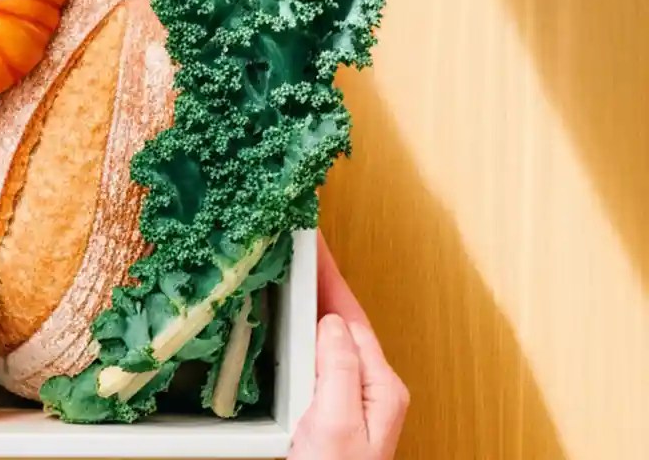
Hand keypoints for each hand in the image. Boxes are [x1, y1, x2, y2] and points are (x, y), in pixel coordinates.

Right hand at [290, 232, 409, 459]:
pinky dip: (298, 333)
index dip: (330, 273)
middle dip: (319, 280)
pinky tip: (282, 324)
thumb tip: (332, 322)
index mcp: (379, 387)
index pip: (350, 315)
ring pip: (327, 339)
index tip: (313, 238)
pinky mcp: (330, 414)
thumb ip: (339, 369)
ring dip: (308, 302)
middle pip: (341, 321)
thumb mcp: (336, 423)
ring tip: (288, 269)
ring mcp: (351, 403)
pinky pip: (315, 360)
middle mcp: (370, 391)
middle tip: (295, 242)